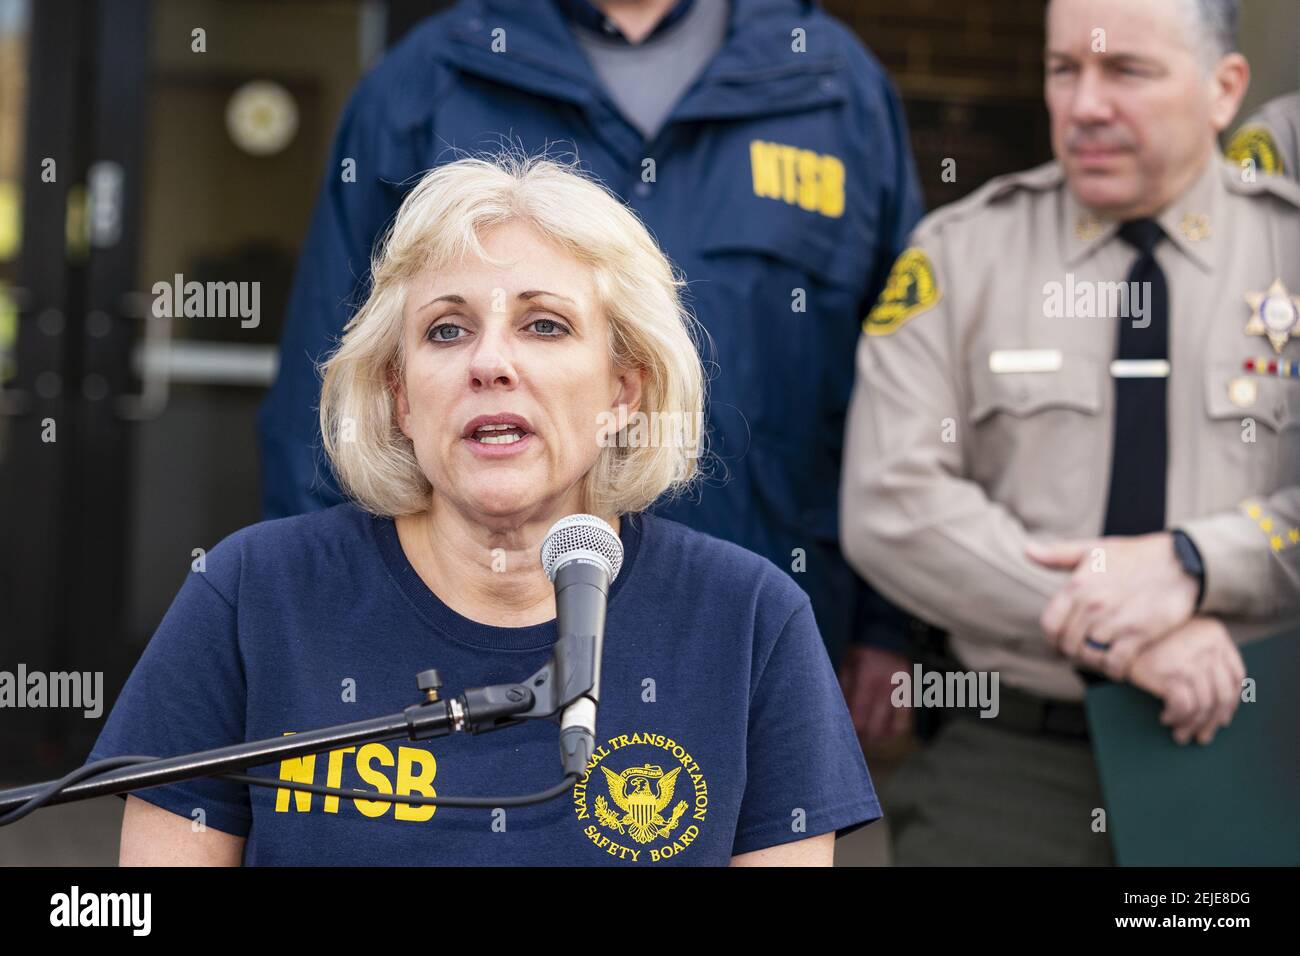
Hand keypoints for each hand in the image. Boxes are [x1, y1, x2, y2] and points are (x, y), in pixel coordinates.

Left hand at [838, 646, 912, 744]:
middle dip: (862, 737)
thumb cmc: (859, 654)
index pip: (858, 713)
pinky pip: (904, 721)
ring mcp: (900, 691)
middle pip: (873, 724)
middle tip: (853, 740)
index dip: (850, 729)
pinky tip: (882, 733)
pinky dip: (892, 732)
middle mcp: (886, 685)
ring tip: (866, 738)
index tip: (843, 736)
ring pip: (890, 727)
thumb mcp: (846, 668)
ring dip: (876, 737)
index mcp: (867, 676)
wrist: (884, 637)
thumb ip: (844, 692)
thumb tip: (839, 718)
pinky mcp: (909, 694)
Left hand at [1028, 532, 1197, 675]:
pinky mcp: (1138, 634)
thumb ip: (1058, 555)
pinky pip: (1114, 664)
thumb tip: (1027, 551)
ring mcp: (1114, 621)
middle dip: (1074, 653)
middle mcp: (1091, 605)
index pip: (1050, 625)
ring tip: (1101, 658)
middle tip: (1085, 653)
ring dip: (1094, 662)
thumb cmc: (1135, 555)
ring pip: (1090, 656)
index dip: (1052, 640)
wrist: (1181, 562)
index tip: (1060, 645)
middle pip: (1069, 644)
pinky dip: (1113, 670)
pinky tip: (1118, 665)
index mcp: (1077, 586)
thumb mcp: (1093, 549)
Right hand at [1126, 617, 1245, 745]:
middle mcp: (1208, 644)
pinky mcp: (1172, 671)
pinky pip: (1184, 706)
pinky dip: (1177, 717)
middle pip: (1222, 693)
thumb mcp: (1184, 646)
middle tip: (1202, 736)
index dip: (1231, 703)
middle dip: (1212, 721)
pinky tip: (1165, 719)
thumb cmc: (1149, 646)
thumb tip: (1227, 709)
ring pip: (1204, 704)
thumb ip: (1206, 663)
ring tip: (1181, 734)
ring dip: (1192, 725)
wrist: (1114, 638)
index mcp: (1215, 634)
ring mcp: (1190, 658)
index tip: (1221, 720)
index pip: (1236, 676)